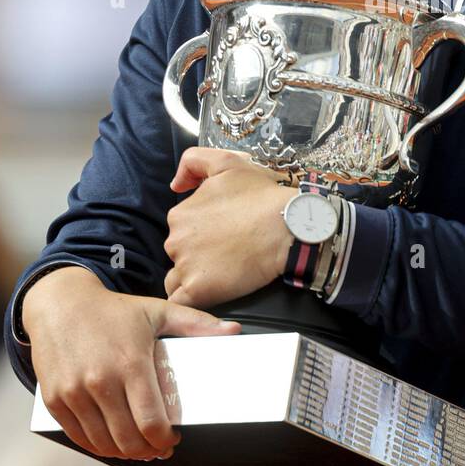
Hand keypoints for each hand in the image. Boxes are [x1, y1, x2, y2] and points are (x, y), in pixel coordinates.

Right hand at [22, 266, 240, 460]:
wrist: (60, 303)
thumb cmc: (113, 310)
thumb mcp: (158, 312)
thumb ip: (197, 324)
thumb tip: (233, 332)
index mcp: (131, 363)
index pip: (152, 422)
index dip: (165, 439)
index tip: (173, 438)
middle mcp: (100, 381)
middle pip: (129, 440)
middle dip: (148, 450)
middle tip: (158, 446)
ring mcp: (74, 393)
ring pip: (104, 444)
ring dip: (125, 452)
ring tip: (137, 445)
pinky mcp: (55, 400)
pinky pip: (79, 438)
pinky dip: (98, 446)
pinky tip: (111, 440)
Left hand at [163, 147, 295, 308]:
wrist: (288, 225)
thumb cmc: (262, 195)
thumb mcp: (227, 163)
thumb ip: (193, 162)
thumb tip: (175, 185)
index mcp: (180, 215)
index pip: (181, 230)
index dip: (200, 233)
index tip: (224, 235)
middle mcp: (176, 241)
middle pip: (179, 254)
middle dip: (197, 256)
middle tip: (228, 253)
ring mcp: (186, 267)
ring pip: (179, 279)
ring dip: (195, 278)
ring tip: (224, 274)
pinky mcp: (199, 290)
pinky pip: (182, 303)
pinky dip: (191, 302)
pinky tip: (210, 295)